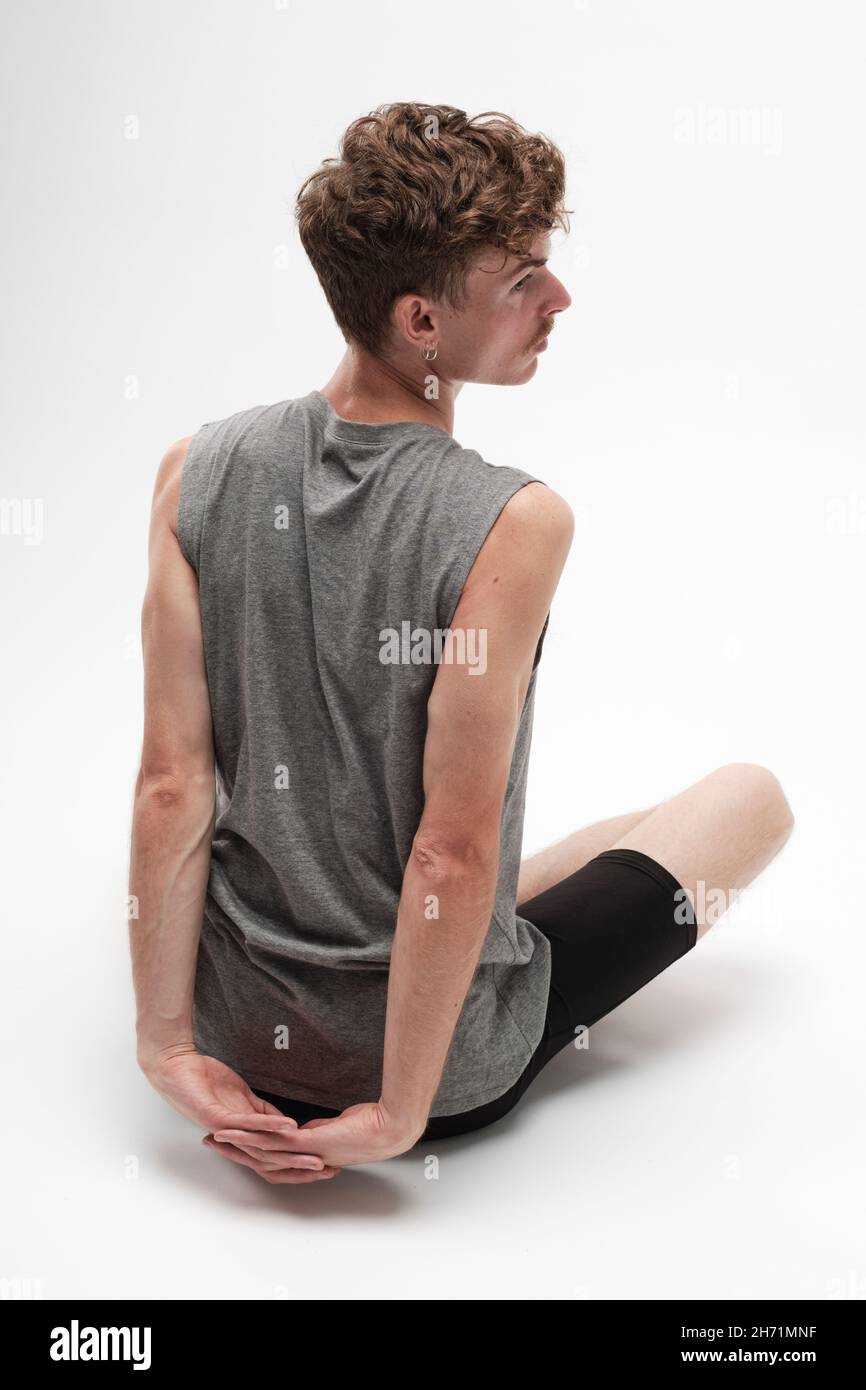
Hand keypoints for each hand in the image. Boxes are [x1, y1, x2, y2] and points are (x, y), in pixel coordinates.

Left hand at [140, 1046, 338, 1182]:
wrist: (176, 1067)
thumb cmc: (207, 1082)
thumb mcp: (244, 1098)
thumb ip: (264, 1113)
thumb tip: (287, 1124)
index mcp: (241, 1138)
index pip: (272, 1162)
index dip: (298, 1166)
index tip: (326, 1167)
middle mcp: (233, 1141)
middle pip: (270, 1163)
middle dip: (299, 1166)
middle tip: (326, 1169)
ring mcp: (224, 1132)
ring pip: (260, 1148)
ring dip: (289, 1152)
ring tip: (312, 1154)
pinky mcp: (216, 1118)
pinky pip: (246, 1124)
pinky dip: (269, 1125)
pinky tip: (287, 1125)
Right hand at [211, 1099, 425, 1170]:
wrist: (389, 1128)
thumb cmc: (369, 1127)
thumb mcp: (333, 1128)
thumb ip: (314, 1133)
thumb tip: (304, 1130)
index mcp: (308, 1157)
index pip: (271, 1159)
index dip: (247, 1152)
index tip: (227, 1144)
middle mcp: (304, 1159)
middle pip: (259, 1160)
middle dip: (233, 1151)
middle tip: (210, 1142)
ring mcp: (305, 1153)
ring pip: (262, 1152)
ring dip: (236, 1143)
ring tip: (215, 1134)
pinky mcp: (309, 1143)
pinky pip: (274, 1141)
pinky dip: (252, 1134)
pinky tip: (237, 1127)